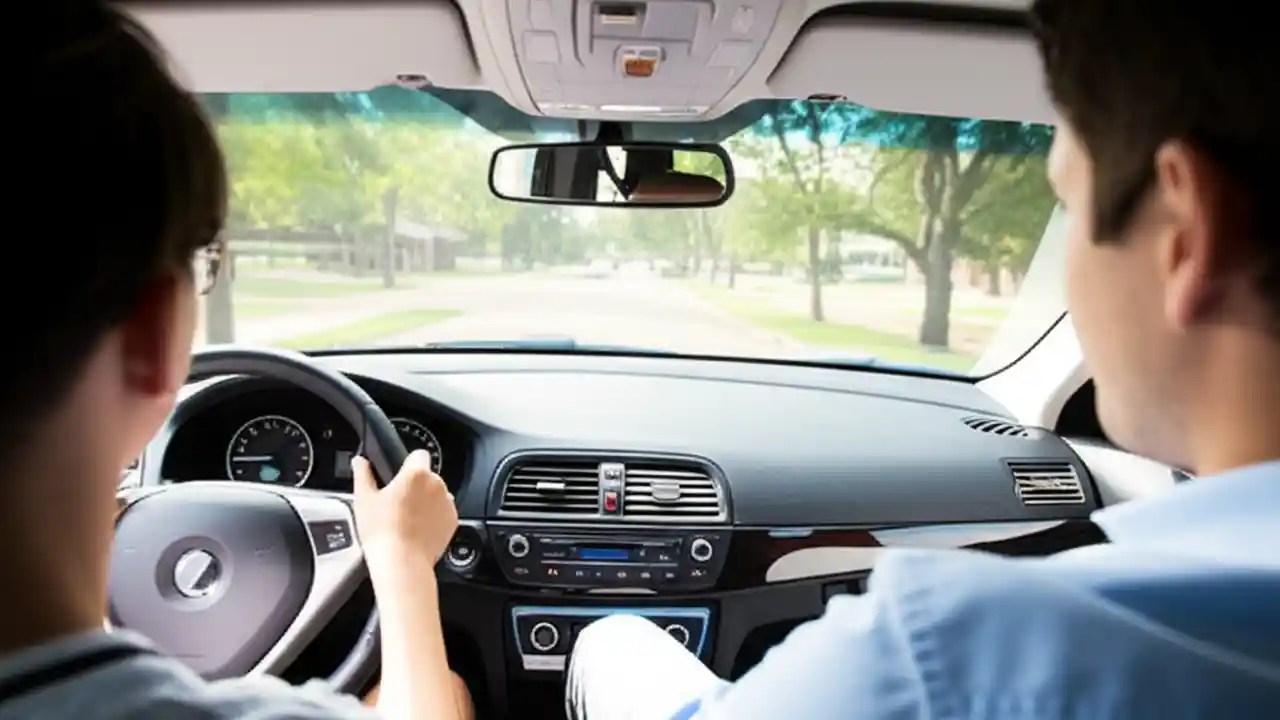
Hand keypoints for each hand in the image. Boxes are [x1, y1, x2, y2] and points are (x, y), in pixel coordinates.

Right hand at [352, 449, 457, 569]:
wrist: (402, 562)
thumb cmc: (382, 532)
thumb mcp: (364, 499)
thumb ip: (362, 474)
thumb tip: (360, 462)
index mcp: (416, 474)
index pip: (418, 454)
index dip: (408, 463)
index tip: (399, 475)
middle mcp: (436, 485)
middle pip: (426, 476)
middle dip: (415, 485)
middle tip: (398, 503)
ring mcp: (447, 503)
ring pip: (436, 494)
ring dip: (426, 501)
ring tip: (407, 519)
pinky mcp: (452, 521)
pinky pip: (443, 512)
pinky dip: (434, 517)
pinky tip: (417, 529)